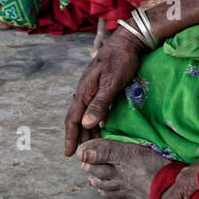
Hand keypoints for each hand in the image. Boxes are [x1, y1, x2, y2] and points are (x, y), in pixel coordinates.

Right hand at [63, 31, 142, 155]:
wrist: (129, 41)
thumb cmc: (121, 60)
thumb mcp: (112, 83)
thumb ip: (100, 103)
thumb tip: (86, 124)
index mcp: (84, 91)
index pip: (73, 119)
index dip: (70, 137)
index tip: (68, 154)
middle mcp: (85, 91)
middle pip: (79, 119)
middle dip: (79, 138)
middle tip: (83, 157)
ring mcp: (93, 89)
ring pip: (87, 115)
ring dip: (88, 131)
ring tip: (93, 147)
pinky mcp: (103, 87)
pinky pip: (96, 109)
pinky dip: (97, 121)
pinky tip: (103, 128)